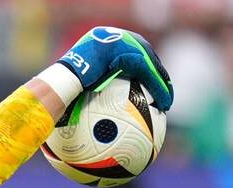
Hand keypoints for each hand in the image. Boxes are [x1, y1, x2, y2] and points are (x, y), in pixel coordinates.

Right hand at [56, 26, 172, 110]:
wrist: (64, 79)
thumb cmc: (67, 88)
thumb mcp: (83, 82)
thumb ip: (96, 84)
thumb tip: (100, 106)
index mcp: (107, 40)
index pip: (133, 53)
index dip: (145, 70)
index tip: (150, 86)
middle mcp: (118, 37)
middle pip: (146, 55)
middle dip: (158, 75)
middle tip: (164, 93)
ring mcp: (123, 42)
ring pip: (151, 65)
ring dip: (162, 85)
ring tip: (167, 102)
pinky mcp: (128, 54)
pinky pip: (148, 74)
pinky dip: (158, 90)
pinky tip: (164, 104)